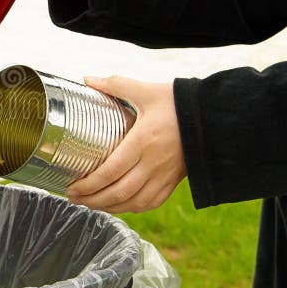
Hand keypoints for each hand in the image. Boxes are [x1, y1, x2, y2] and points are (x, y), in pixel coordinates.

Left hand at [67, 76, 186, 212]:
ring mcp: (165, 176)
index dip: (89, 184)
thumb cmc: (178, 103)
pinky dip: (131, 208)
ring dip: (109, 207)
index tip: (72, 185)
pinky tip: (117, 205)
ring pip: (133, 202)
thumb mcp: (146, 90)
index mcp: (143, 141)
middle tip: (74, 197)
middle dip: (92, 199)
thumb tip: (87, 79)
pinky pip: (150, 203)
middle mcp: (153, 163)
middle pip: (118, 192)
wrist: (214, 116)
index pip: (110, 171)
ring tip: (89, 204)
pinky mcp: (173, 182)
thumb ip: (115, 85)